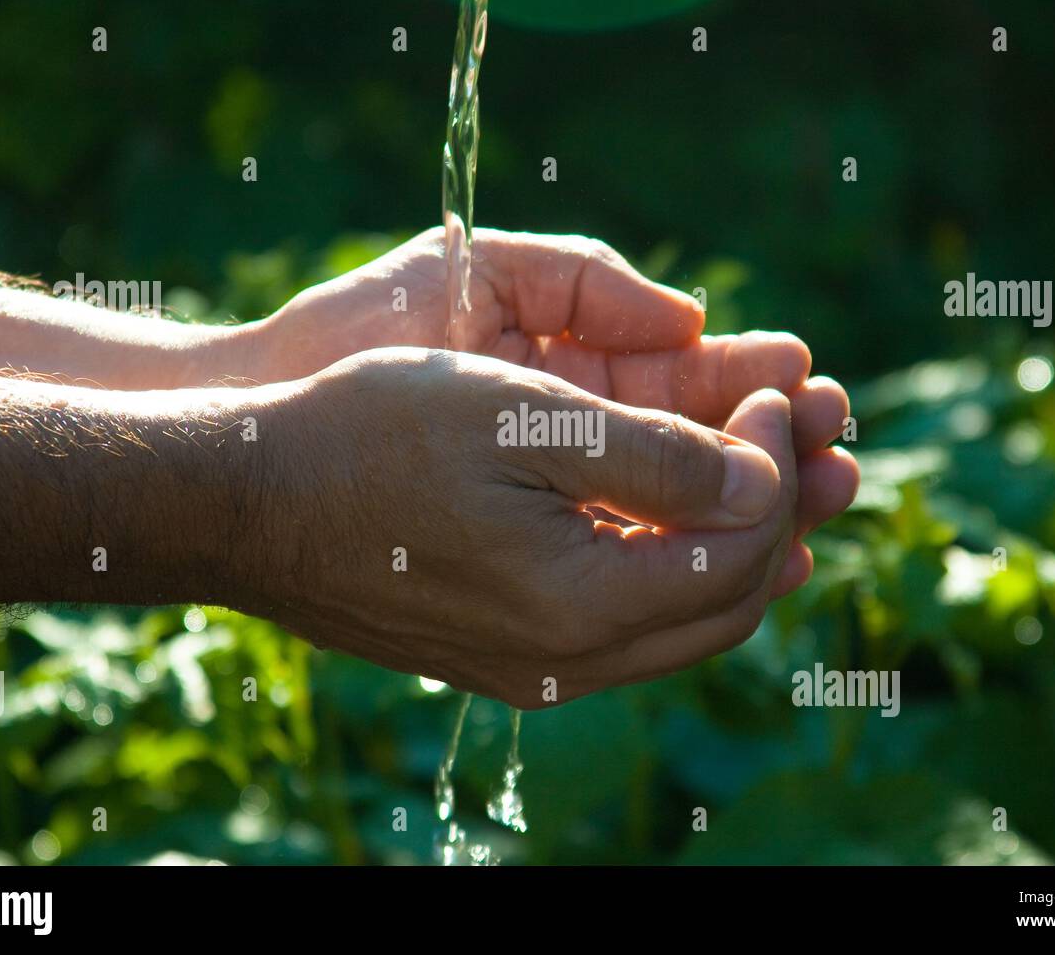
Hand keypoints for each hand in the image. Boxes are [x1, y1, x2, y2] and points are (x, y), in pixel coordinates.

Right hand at [229, 348, 798, 707]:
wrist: (248, 502)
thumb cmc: (370, 436)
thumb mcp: (522, 420)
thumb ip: (657, 459)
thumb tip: (766, 481)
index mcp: (580, 604)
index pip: (740, 548)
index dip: (780, 462)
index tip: (781, 384)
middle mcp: (567, 662)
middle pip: (729, 599)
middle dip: (782, 509)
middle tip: (807, 429)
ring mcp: (533, 670)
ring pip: (682, 620)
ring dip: (737, 540)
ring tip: (773, 467)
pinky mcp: (505, 657)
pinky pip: (626, 626)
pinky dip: (674, 565)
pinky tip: (682, 513)